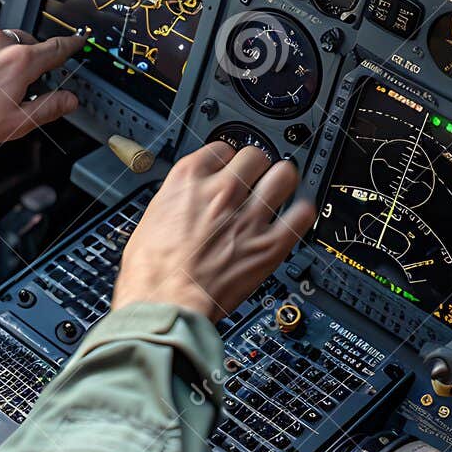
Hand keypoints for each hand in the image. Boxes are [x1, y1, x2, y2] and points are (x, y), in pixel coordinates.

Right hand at [115, 142, 315, 320]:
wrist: (162, 303)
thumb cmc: (149, 271)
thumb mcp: (151, 219)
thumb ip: (177, 203)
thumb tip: (187, 204)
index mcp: (188, 180)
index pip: (221, 148)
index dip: (226, 159)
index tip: (228, 168)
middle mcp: (222, 191)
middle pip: (255, 156)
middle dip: (256, 166)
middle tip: (255, 179)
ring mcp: (249, 217)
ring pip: (283, 175)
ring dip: (282, 181)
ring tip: (279, 190)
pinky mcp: (269, 245)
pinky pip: (302, 215)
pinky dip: (302, 213)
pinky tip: (296, 216)